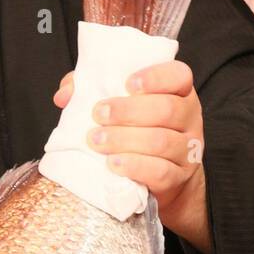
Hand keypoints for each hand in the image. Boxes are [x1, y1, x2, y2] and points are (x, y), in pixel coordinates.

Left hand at [53, 60, 212, 253]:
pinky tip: (113, 164)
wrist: (164, 178)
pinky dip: (135, 167)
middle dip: (128, 111)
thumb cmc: (137, 130)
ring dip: (125, 140)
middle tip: (98, 114)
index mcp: (178, 91)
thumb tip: (65, 95)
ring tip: (96, 141)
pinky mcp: (179, 177)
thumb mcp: (120, 104)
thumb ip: (93, 90)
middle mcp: (188, 117)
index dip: (156, 77)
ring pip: (161, 142)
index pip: (179, 75)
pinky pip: (161, 172)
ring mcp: (187, 149)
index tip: (128, 83)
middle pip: (167, 109)